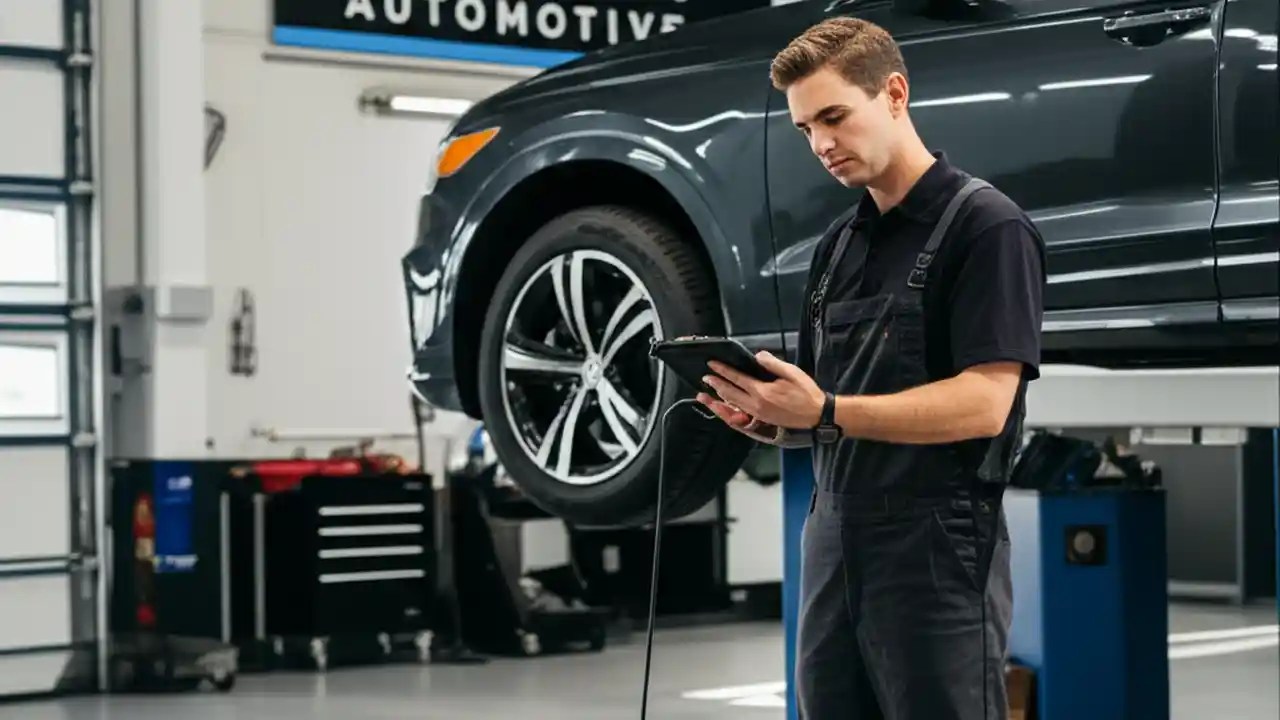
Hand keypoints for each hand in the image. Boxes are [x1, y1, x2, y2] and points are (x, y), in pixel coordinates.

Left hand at [702, 352, 825, 429]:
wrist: (816, 414)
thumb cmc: (806, 392)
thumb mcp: (791, 373)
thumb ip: (772, 363)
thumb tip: (757, 356)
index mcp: (762, 392)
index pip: (737, 379)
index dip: (723, 370)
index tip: (712, 364)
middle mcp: (756, 405)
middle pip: (729, 394)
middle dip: (716, 384)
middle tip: (705, 377)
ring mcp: (757, 414)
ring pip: (732, 406)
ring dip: (718, 399)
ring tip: (707, 394)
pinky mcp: (761, 420)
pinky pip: (739, 415)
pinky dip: (728, 410)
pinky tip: (724, 406)